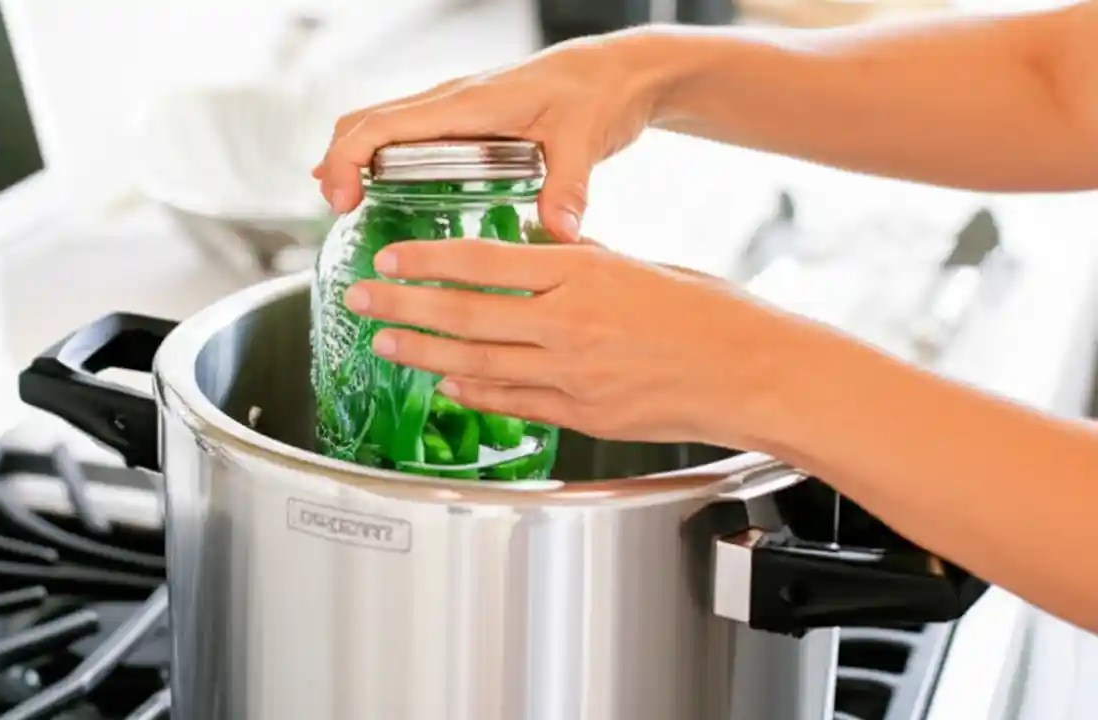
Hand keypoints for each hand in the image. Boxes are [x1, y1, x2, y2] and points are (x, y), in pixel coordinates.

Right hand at [313, 34, 666, 242]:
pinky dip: (378, 153)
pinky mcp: (466, 118)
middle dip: (338, 160)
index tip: (341, 201)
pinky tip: (377, 188)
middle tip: (336, 211)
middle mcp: (452, 100)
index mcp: (468, 103)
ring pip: (381, 123)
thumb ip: (569, 187)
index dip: (347, 160)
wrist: (618, 71)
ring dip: (353, 156)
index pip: (382, 124)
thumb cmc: (600, 94)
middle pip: (366, 121)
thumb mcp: (585, 140)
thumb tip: (561, 233)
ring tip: (345, 204)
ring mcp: (455, 107)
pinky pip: (405, 131)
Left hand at [343, 239, 814, 447]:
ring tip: (386, 343)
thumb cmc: (710, 313)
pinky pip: (513, 403)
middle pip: (464, 316)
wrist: (755, 372)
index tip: (391, 259)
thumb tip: (533, 256)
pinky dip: (473, 392)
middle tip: (361, 301)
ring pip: (477, 364)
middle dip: (402, 308)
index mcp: (584, 275)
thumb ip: (579, 265)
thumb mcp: (639, 266)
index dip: (428, 262)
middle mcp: (569, 326)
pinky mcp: (583, 415)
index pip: (484, 264)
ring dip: (423, 354)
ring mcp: (573, 376)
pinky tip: (446, 384)